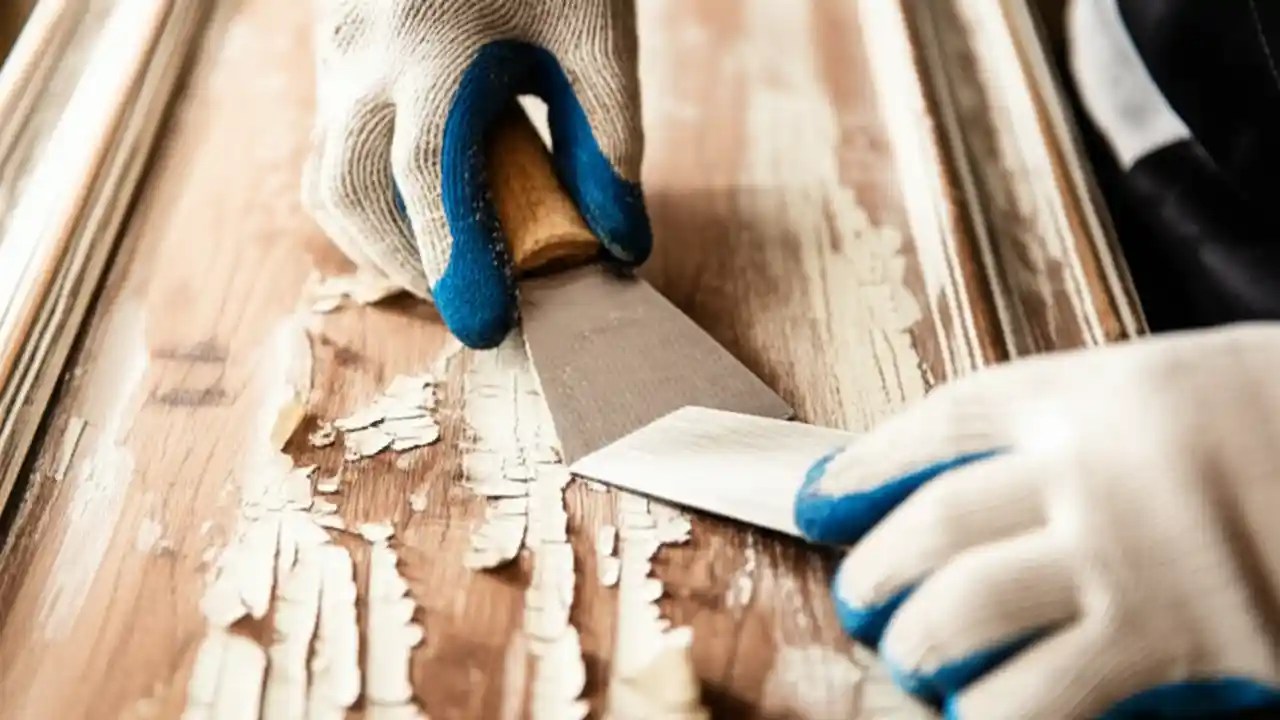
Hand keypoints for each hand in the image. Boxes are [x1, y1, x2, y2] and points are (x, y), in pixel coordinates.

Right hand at [302, 0, 650, 347]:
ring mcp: (335, 51)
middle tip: (470, 302)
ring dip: (379, 241)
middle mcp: (366, 55)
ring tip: (443, 268)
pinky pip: (329, 146)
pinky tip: (418, 210)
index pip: (430, 180)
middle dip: (410, 267)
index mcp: (436, 46)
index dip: (457, 264)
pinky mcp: (330, 48)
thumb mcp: (592, 35)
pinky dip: (368, 199)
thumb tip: (618, 242)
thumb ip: (607, 140)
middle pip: (357, 197)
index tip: (489, 327)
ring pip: (329, 179)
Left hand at [793, 324, 1279, 718]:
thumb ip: (1084, 426)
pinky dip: (994, 714)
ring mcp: (1126, 556)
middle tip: (857, 597)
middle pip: (934, 520)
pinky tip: (975, 715)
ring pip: (964, 608)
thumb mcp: (1180, 388)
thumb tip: (975, 485)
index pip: (943, 421)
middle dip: (876, 567)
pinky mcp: (1172, 641)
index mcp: (1094, 391)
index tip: (819, 496)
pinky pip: (1043, 695)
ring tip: (908, 659)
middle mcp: (1092, 467)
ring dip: (917, 644)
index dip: (869, 463)